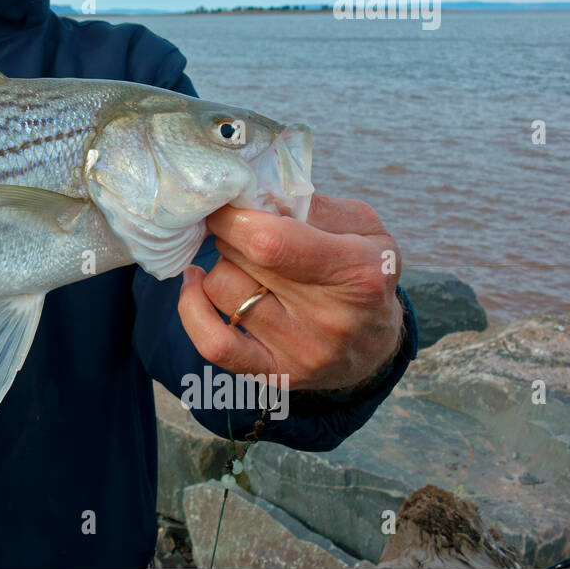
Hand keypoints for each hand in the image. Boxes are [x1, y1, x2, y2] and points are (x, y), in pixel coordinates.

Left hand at [177, 194, 403, 391]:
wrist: (376, 344)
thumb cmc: (365, 272)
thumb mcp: (363, 228)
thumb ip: (312, 206)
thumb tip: (253, 193)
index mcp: (357, 273)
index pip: (268, 242)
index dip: (233, 218)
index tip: (227, 205)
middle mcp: (330, 319)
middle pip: (241, 261)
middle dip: (232, 236)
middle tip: (244, 232)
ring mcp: (301, 352)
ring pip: (222, 291)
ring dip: (222, 268)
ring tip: (243, 264)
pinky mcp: (275, 374)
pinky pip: (212, 344)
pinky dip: (192, 309)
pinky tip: (197, 284)